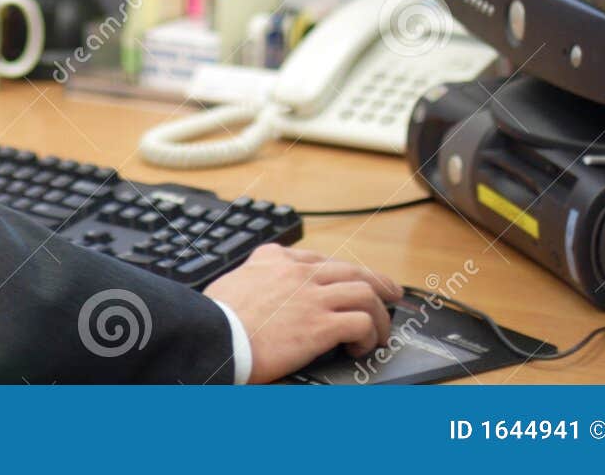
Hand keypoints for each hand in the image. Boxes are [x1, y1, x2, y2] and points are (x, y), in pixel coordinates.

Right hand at [204, 243, 401, 383]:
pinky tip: (361, 347)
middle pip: (351, 270)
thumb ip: (255, 278)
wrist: (214, 336)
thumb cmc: (216, 317)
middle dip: (377, 282)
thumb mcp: (234, 281)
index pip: (320, 259)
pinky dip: (369, 335)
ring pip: (365, 293)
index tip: (350, 282)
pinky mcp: (321, 324)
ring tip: (380, 330)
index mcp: (274, 258)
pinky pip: (362, 323)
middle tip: (391, 293)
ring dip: (379, 314)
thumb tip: (259, 289)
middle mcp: (297, 272)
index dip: (342, 273)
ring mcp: (312, 296)